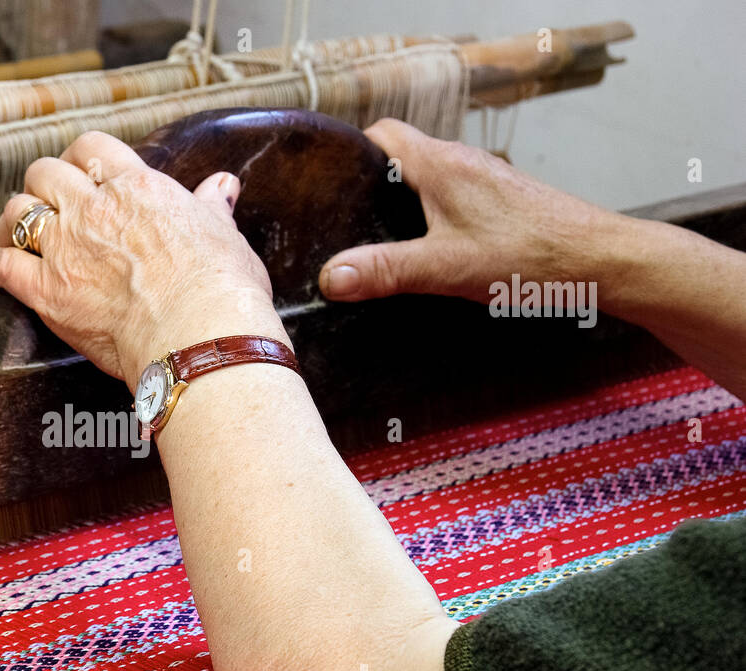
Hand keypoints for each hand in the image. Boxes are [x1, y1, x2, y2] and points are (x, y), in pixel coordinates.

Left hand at [0, 131, 282, 388]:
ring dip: (14, 220)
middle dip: (43, 186)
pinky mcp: (47, 290)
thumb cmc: (220, 289)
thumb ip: (212, 208)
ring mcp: (66, 248)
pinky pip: (2, 265)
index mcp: (138, 188)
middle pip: (46, 173)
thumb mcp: (225, 236)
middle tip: (48, 204)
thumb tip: (222, 187)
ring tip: (15, 233)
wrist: (199, 332)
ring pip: (17, 212)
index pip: (94, 149)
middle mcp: (94, 209)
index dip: (81, 158)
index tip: (82, 173)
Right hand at [318, 118, 621, 302]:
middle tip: (348, 225)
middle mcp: (462, 162)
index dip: (352, 154)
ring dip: (404, 205)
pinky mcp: (501, 202)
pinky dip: (433, 219)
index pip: (382, 133)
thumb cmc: (530, 256)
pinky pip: (452, 199)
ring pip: (428, 180)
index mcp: (441, 164)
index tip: (330, 187)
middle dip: (372, 188)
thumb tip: (330, 277)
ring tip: (382, 243)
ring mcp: (484, 181)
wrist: (600, 261)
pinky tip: (432, 254)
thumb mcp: (445, 268)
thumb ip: (386, 270)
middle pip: (401, 158)